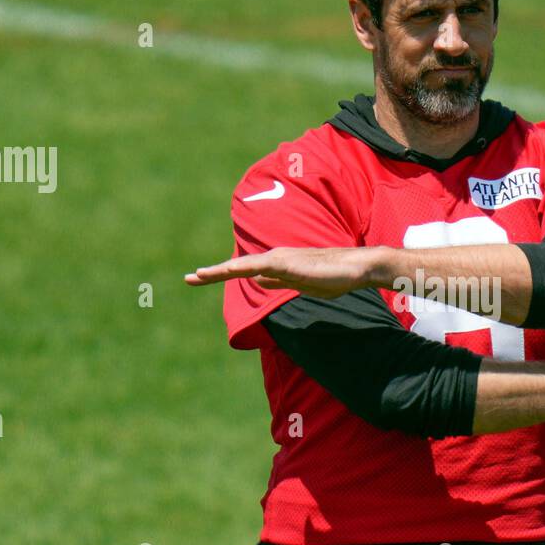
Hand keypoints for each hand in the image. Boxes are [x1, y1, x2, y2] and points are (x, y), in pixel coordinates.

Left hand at [183, 247, 385, 297]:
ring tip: (198, 275)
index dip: (220, 275)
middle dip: (212, 274)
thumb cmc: (333, 276)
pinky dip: (242, 268)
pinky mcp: (288, 264)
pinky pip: (260, 267)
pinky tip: (229, 270)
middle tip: (188, 278)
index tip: (198, 278)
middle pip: (237, 267)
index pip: (243, 271)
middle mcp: (274, 259)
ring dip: (220, 271)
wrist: (356, 268)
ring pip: (243, 266)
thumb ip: (277, 282)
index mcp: (276, 265)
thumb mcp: (299, 285)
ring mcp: (280, 260)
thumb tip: (258, 282)